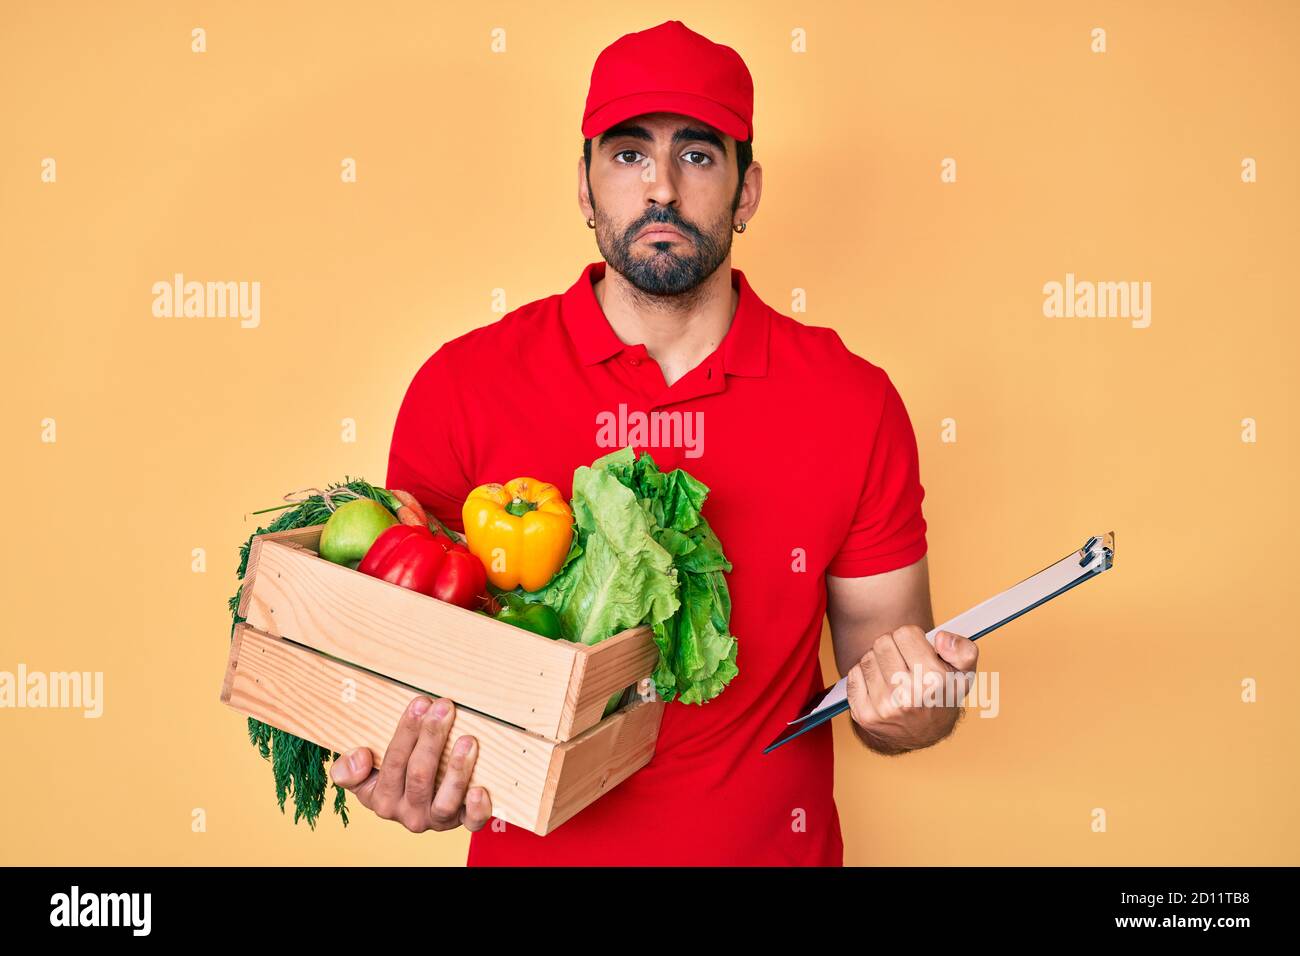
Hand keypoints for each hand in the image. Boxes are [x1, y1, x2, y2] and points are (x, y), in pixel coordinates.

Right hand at [330, 695, 493, 832]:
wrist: (415, 807)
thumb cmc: (392, 779)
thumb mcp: (361, 776)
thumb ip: (348, 769)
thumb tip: (359, 757)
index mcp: (381, 799)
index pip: (393, 763)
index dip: (406, 732)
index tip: (420, 703)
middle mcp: (408, 814)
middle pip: (420, 775)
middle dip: (432, 738)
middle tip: (444, 707)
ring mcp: (436, 820)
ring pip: (445, 800)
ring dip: (457, 769)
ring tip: (467, 739)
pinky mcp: (462, 823)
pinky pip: (471, 823)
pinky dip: (477, 809)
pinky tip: (481, 789)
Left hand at [845, 625, 978, 754]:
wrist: (924, 733)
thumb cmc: (942, 695)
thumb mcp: (964, 673)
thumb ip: (963, 649)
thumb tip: (941, 638)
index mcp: (935, 680)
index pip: (905, 633)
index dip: (912, 639)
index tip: (917, 650)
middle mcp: (909, 695)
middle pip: (883, 642)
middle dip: (893, 647)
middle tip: (903, 662)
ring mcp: (884, 707)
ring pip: (867, 657)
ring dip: (878, 661)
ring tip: (893, 674)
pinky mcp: (864, 715)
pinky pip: (854, 674)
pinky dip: (864, 676)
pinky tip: (879, 685)